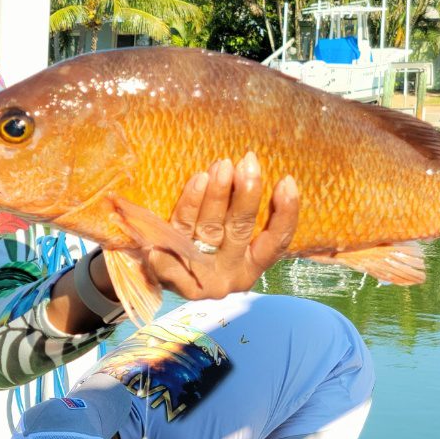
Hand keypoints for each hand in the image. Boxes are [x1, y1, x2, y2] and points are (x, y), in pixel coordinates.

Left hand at [142, 154, 298, 301]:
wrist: (152, 269)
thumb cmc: (199, 243)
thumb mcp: (227, 237)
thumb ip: (242, 214)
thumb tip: (257, 171)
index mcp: (250, 268)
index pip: (276, 243)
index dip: (286, 213)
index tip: (287, 181)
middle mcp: (229, 276)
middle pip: (240, 230)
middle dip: (247, 193)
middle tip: (248, 162)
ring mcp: (198, 275)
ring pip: (211, 228)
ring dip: (218, 193)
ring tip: (221, 166)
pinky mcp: (170, 270)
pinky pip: (181, 229)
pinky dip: (190, 203)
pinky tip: (197, 181)